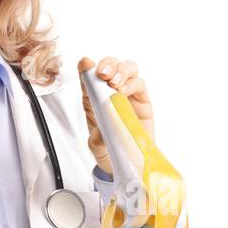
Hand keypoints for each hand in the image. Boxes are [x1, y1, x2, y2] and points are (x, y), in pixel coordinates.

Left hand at [79, 56, 154, 175]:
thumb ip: (96, 139)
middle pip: (110, 66)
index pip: (89, 76)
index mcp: (93, 98)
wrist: (126, 163)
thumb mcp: (97, 146)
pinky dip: (132, 84)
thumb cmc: (108, 149)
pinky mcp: (143, 101)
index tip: (84, 64)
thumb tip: (100, 133)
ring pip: (127, 68)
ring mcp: (128, 94)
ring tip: (115, 83)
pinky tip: (124, 91)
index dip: (86, 68)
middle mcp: (110, 92)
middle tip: (102, 75)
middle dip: (107, 65)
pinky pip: (140, 84)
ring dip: (120, 70)